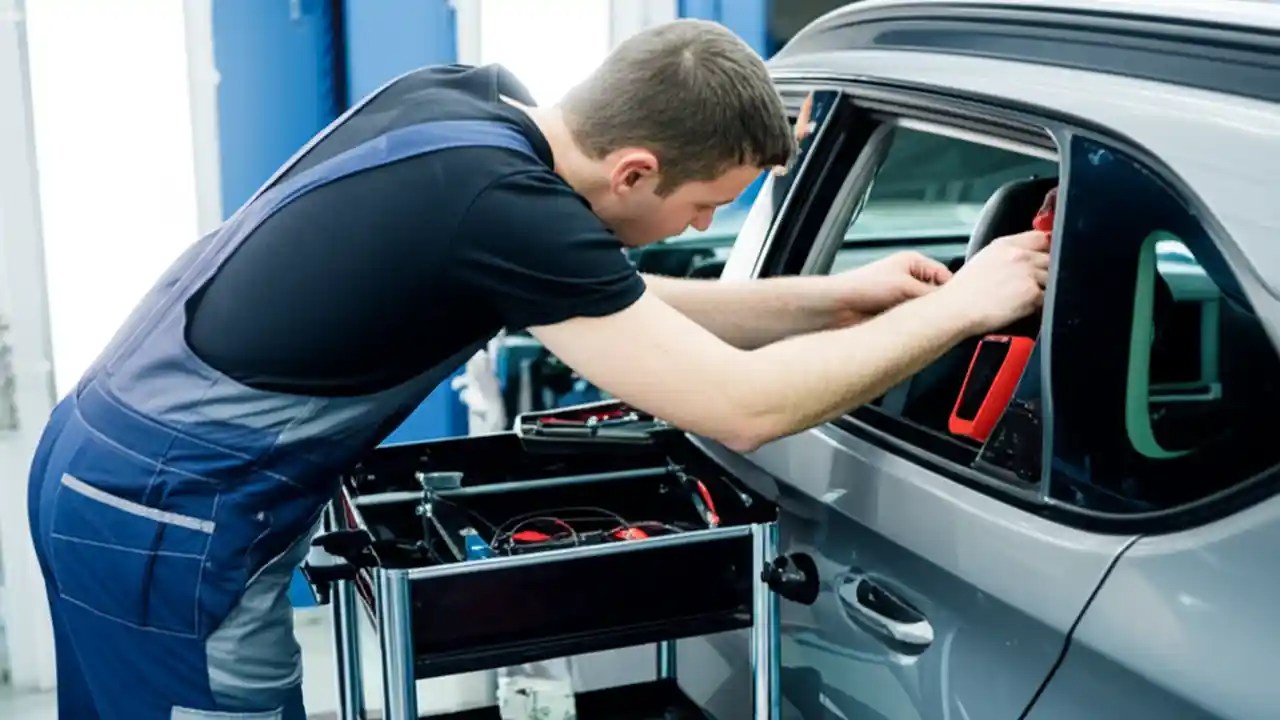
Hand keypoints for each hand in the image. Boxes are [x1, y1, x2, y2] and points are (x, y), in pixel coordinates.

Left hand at [825, 250, 953, 325]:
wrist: (836, 307)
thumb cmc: (864, 286)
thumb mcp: (905, 286)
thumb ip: (932, 295)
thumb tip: (952, 305)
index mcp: (914, 263)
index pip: (945, 277)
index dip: (953, 292)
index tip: (959, 307)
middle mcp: (909, 278)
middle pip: (936, 295)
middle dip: (939, 307)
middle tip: (946, 320)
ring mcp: (901, 297)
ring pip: (925, 310)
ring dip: (925, 318)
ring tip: (927, 326)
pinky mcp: (894, 314)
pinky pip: (912, 321)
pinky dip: (914, 326)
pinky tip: (916, 332)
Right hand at [941, 230, 1050, 333]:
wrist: (956, 309)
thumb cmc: (964, 291)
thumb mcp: (983, 259)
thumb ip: (1008, 253)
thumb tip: (1026, 257)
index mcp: (1006, 244)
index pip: (1041, 237)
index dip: (1046, 248)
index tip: (1045, 256)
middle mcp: (1019, 255)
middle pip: (1051, 258)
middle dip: (1046, 271)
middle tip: (1031, 283)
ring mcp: (1027, 273)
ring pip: (1052, 278)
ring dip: (1044, 288)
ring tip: (1024, 297)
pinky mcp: (1032, 293)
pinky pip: (1048, 298)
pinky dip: (1039, 304)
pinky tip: (1023, 307)